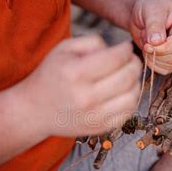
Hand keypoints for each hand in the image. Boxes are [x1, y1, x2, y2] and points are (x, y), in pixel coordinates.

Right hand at [16, 35, 141, 136]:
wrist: (34, 110)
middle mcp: (86, 96)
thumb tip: (117, 49)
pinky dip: (131, 99)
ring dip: (136, 82)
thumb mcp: (63, 49)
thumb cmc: (51, 75)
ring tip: (129, 75)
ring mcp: (94, 115)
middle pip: (127, 77)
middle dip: (135, 64)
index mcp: (76, 73)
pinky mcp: (99, 128)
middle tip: (131, 59)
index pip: (115, 58)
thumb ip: (92, 42)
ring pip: (132, 96)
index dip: (126, 50)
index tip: (126, 47)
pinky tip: (124, 92)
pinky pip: (127, 113)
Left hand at [129, 0, 171, 74]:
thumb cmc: (149, 7)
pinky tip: (148, 51)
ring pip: (171, 65)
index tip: (147, 44)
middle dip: (157, 52)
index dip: (163, 47)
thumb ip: (154, 25)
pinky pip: (165, 70)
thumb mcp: (150, 11)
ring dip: (153, 58)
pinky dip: (153, 64)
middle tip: (145, 39)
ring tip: (147, 42)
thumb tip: (157, 41)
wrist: (142, 14)